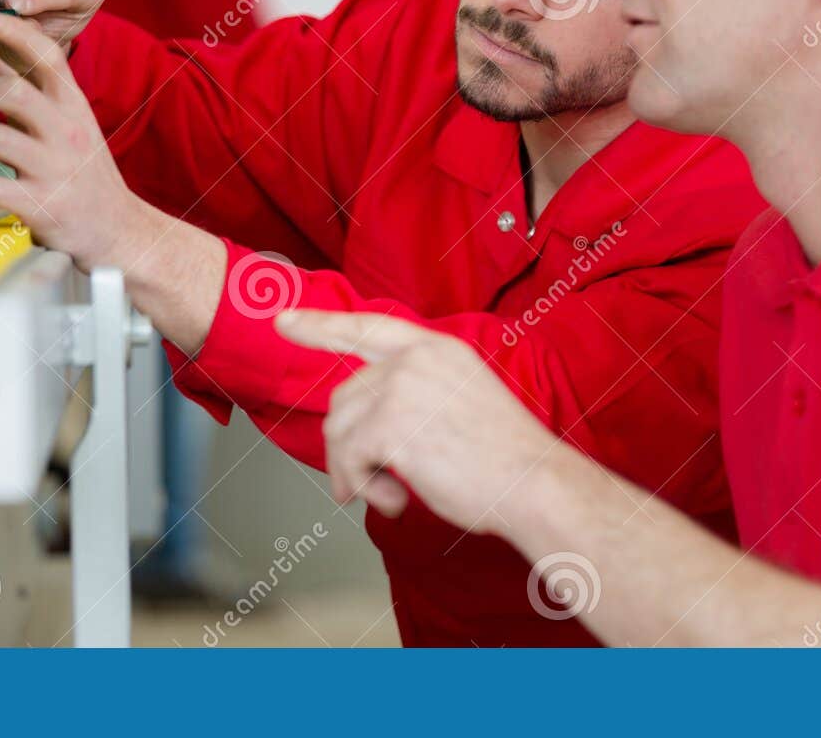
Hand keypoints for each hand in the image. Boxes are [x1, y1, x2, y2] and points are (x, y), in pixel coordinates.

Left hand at [0, 13, 145, 269]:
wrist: (118, 229)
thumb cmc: (86, 175)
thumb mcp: (71, 124)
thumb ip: (31, 90)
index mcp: (74, 109)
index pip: (49, 58)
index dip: (17, 34)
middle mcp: (65, 133)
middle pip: (9, 93)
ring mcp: (53, 168)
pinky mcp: (41, 204)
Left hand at [276, 310, 562, 533]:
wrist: (534, 483)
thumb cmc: (506, 458)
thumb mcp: (461, 400)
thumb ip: (416, 394)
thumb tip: (363, 426)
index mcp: (436, 348)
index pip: (367, 326)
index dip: (321, 324)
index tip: (285, 320)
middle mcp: (415, 359)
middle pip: (344, 397)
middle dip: (348, 446)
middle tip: (369, 484)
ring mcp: (400, 387)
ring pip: (339, 430)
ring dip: (357, 471)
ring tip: (393, 494)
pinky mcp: (390, 424)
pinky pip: (349, 459)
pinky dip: (363, 487)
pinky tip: (397, 500)